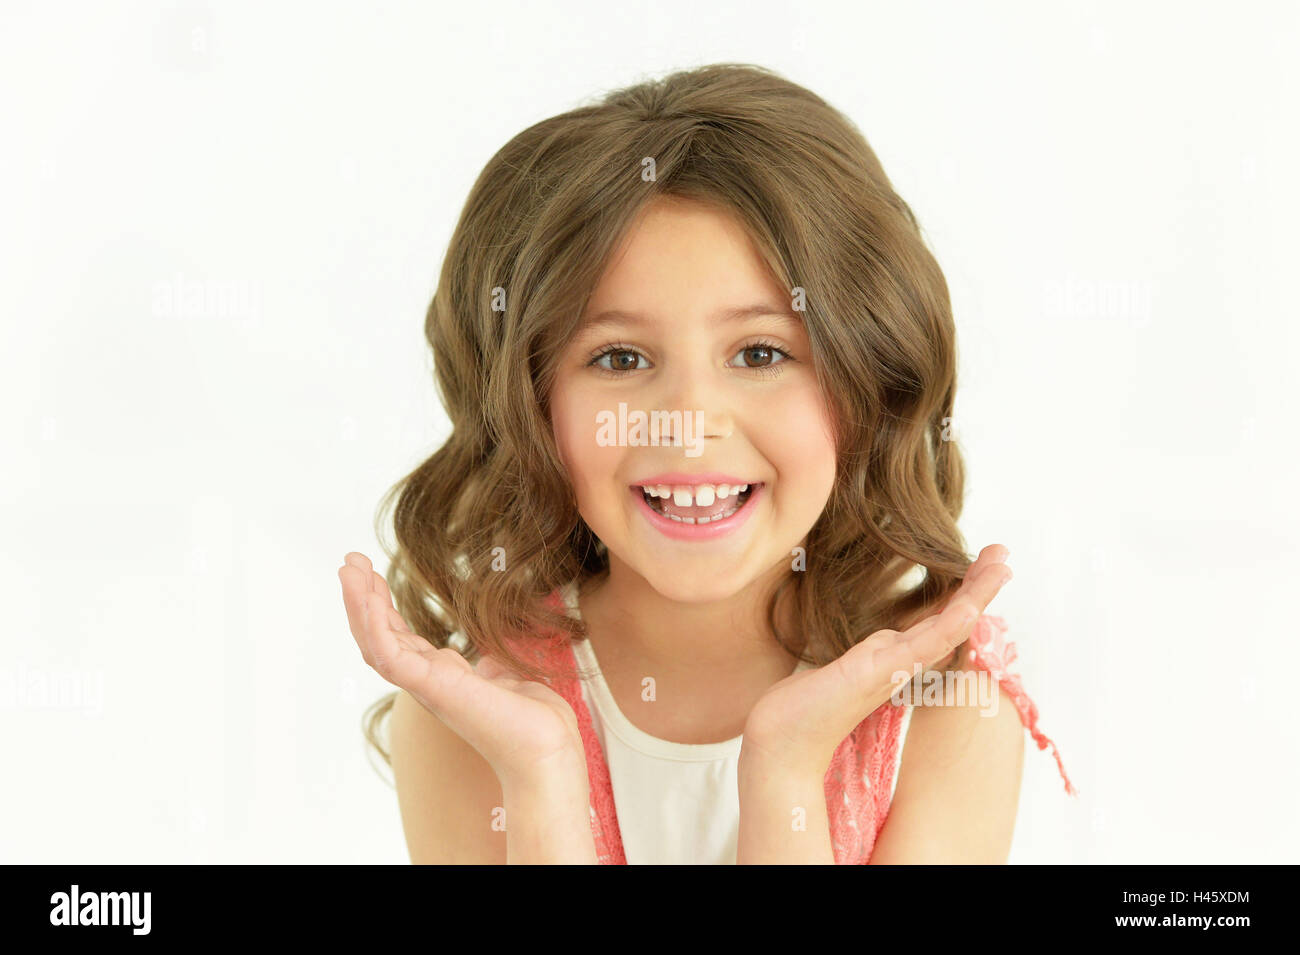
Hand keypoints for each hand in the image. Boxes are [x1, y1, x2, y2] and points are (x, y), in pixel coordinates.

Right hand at [338, 552, 586, 786]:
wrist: (545, 749)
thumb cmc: (530, 720)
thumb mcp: (503, 678)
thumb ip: (489, 665)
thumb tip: (489, 656)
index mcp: (440, 677)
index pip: (399, 638)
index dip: (382, 607)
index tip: (372, 575)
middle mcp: (426, 682)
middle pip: (379, 637)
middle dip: (362, 599)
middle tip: (350, 562)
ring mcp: (426, 687)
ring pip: (376, 644)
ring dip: (359, 606)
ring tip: (349, 570)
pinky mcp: (432, 688)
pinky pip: (391, 656)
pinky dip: (376, 625)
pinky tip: (370, 597)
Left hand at [740, 544, 1013, 780]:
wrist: (779, 744)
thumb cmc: (804, 709)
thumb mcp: (840, 667)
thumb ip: (867, 655)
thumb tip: (888, 636)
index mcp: (891, 659)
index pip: (935, 620)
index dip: (962, 592)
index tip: (984, 562)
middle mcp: (898, 665)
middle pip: (949, 619)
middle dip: (978, 586)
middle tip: (1003, 553)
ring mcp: (891, 670)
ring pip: (944, 629)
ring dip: (975, 597)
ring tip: (1001, 567)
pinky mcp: (875, 676)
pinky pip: (919, 648)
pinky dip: (947, 627)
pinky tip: (968, 609)